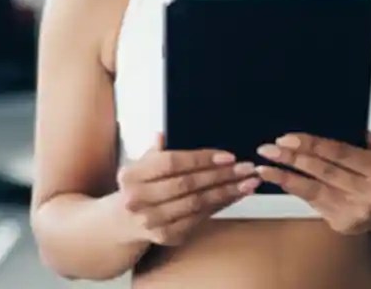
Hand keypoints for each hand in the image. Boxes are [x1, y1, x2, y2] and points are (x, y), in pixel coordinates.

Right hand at [115, 134, 259, 245]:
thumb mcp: (139, 165)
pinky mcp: (166, 236)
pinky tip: (234, 196)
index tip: (227, 156)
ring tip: (248, 182)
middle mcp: (138, 199)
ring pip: (196, 203)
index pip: (171, 163)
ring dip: (226, 192)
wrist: (121, 222)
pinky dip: (219, 206)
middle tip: (246, 168)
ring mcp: (152, 220)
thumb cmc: (138, 187)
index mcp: (132, 175)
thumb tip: (161, 135)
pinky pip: (199, 218)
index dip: (201, 159)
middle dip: (221, 175)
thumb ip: (154, 152)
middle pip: (187, 184)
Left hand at [255, 131, 370, 234]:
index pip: (339, 154)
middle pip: (323, 171)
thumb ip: (361, 142)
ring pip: (314, 191)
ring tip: (264, 168)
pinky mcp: (342, 225)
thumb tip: (341, 125)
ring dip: (286, 178)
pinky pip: (314, 204)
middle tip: (268, 149)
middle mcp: (367, 193)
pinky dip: (296, 190)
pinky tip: (281, 181)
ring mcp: (354, 212)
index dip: (311, 145)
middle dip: (292, 159)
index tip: (287, 138)